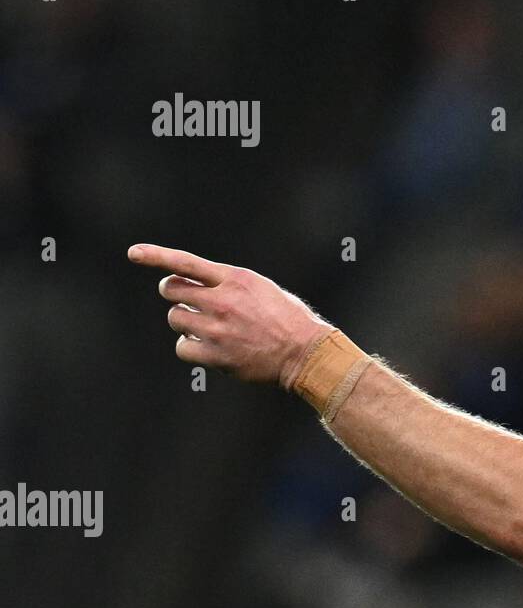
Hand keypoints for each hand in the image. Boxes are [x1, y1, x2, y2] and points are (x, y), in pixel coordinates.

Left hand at [128, 243, 333, 386]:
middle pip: (172, 291)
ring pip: (175, 319)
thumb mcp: (260, 288)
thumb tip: (189, 285)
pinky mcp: (216, 355)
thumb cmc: (285, 318)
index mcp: (236, 279)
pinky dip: (190, 347)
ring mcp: (218, 329)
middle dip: (175, 294)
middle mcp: (223, 301)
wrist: (304, 351)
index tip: (133, 253)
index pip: (186, 263)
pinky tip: (207, 347)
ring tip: (208, 327)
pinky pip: (182, 347)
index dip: (156, 256)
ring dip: (186, 322)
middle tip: (187, 301)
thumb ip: (226, 284)